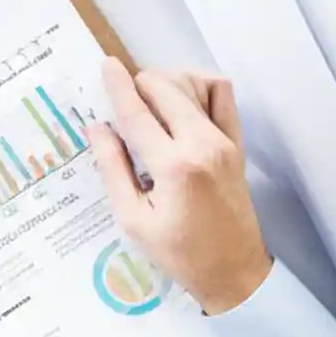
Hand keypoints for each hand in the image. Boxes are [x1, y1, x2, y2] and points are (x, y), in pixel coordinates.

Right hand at [85, 58, 270, 314]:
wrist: (234, 272)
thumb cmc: (178, 253)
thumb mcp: (133, 220)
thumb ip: (113, 169)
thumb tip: (98, 128)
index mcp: (173, 166)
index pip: (138, 113)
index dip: (119, 87)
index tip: (106, 64)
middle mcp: (202, 144)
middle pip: (167, 90)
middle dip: (141, 82)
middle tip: (122, 93)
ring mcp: (225, 141)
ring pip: (196, 84)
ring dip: (168, 81)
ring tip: (149, 98)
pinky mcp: (237, 144)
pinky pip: (224, 96)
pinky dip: (202, 85)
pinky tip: (182, 98)